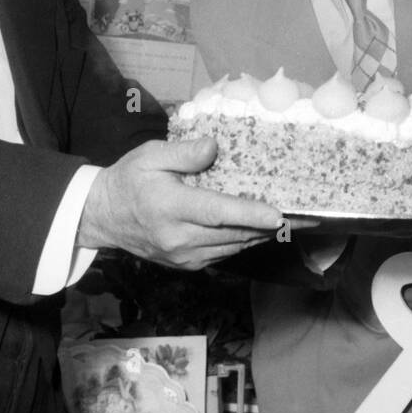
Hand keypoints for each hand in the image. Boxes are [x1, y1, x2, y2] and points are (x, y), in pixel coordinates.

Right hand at [77, 137, 282, 269]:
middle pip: (234, 233)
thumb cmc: (129, 180)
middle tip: (309, 216)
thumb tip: (213, 148)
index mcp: (170, 207)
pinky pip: (225, 254)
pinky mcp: (187, 264)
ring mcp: (184, 256)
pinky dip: (246, 241)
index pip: (216, 212)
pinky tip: (263, 229)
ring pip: (234, 247)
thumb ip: (183, 152)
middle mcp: (179, 237)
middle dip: (273, 226)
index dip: (249, 214)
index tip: (279, 215)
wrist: (102, 217)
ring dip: (264, 235)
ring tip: (296, 223)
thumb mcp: (149, 155)